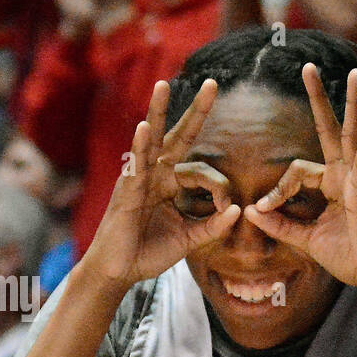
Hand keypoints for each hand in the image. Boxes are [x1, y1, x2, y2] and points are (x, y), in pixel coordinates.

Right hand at [77, 78, 241, 290]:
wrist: (120, 272)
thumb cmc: (149, 253)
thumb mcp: (190, 239)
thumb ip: (213, 225)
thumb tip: (237, 210)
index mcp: (169, 183)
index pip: (199, 166)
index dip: (219, 186)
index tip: (226, 206)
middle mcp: (155, 174)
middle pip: (178, 136)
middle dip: (196, 111)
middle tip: (214, 84)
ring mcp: (139, 179)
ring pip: (152, 140)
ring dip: (158, 112)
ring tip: (163, 85)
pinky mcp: (126, 191)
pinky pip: (134, 165)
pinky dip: (140, 147)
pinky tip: (144, 128)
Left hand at [243, 64, 356, 299]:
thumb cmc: (349, 258)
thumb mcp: (306, 240)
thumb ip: (280, 225)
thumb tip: (250, 211)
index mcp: (333, 185)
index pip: (297, 171)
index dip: (277, 189)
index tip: (263, 209)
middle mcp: (347, 176)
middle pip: (332, 130)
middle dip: (320, 99)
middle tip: (308, 67)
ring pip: (354, 136)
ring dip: (352, 102)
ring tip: (354, 74)